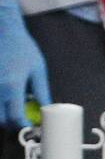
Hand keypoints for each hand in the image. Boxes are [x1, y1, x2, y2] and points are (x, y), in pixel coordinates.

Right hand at [0, 0, 50, 126]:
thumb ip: (42, 92)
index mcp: (12, 86)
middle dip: (11, 124)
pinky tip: (6, 98)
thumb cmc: (22, 48)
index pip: (15, 117)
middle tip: (22, 119)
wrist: (5, 32)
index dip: (23, 126)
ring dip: (3, 114)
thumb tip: (47, 109)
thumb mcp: (38, 70)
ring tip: (14, 105)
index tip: (30, 127)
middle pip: (0, 119)